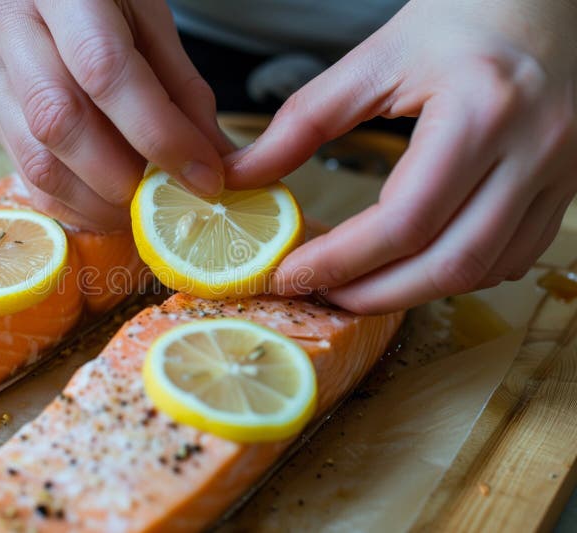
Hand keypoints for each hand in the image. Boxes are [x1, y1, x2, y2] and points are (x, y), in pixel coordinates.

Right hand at [0, 0, 231, 230]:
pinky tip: (110, 205)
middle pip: (59, 121)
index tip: (203, 176)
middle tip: (170, 196)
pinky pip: (27, 177)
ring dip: (99, 201)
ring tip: (144, 206)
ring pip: (38, 160)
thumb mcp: (154, 23)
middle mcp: (10, 25)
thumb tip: (213, 166)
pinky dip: (75, 204)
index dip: (158, 133)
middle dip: (123, 176)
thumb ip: (182, 92)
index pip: (104, 70)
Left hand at [226, 0, 576, 312]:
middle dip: (375, 294)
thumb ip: (305, 119)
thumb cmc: (466, 14)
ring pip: (483, 271)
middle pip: (449, 263)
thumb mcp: (379, 57)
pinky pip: (514, 257)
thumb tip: (245, 172)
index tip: (291, 274)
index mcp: (480, 110)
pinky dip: (458, 274)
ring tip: (360, 284)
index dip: (340, 260)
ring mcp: (558, 173)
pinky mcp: (566, 186)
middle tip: (323, 294)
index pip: (404, 220)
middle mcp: (532, 151)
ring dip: (415, 291)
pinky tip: (418, 264)